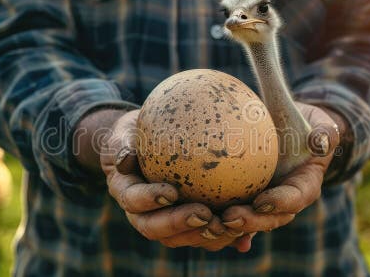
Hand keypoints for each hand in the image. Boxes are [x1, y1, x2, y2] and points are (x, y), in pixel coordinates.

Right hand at [99, 110, 240, 250]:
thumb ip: (123, 143)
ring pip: (182, 237)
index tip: (170, 192)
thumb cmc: (135, 133)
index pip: (134, 202)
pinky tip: (246, 236)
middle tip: (205, 216)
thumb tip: (124, 158)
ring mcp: (167, 222)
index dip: (150, 201)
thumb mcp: (125, 132)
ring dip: (204, 236)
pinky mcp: (190, 224)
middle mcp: (143, 214)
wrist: (145, 145)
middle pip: (157, 229)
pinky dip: (225, 237)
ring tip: (228, 225)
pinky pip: (206, 233)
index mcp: (127, 193)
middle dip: (181, 226)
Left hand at [221, 103, 340, 235]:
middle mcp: (286, 200)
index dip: (281, 202)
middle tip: (230, 218)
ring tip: (214, 224)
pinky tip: (204, 228)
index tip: (263, 201)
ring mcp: (267, 204)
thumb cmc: (305, 124)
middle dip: (252, 222)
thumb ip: (324, 132)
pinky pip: (236, 216)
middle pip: (271, 218)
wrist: (290, 133)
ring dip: (234, 227)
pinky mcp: (249, 202)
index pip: (296, 197)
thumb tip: (320, 140)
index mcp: (305, 184)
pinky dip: (222, 225)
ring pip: (252, 222)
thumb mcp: (319, 124)